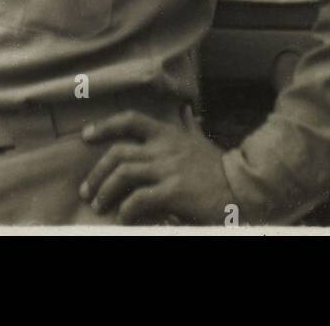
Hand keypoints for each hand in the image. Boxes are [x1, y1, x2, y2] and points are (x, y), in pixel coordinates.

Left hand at [79, 110, 234, 224]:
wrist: (244, 188)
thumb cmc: (220, 167)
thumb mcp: (201, 141)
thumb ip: (188, 128)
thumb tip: (185, 112)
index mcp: (168, 134)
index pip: (130, 120)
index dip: (105, 126)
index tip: (85, 135)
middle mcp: (165, 148)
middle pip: (118, 152)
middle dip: (97, 171)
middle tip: (88, 189)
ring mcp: (169, 169)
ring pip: (124, 174)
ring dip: (106, 190)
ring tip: (99, 205)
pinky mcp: (175, 192)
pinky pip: (140, 199)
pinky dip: (127, 209)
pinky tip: (123, 217)